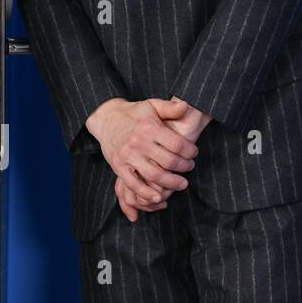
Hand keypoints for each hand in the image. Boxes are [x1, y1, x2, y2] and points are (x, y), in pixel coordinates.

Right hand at [115, 98, 212, 221]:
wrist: (107, 119)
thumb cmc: (135, 113)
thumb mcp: (153, 105)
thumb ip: (171, 107)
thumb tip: (186, 106)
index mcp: (149, 128)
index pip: (177, 144)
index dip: (190, 151)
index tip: (194, 153)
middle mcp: (139, 143)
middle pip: (168, 161)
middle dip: (184, 167)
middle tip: (190, 167)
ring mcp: (128, 156)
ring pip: (153, 175)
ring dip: (171, 183)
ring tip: (182, 184)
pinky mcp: (118, 166)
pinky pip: (133, 184)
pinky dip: (146, 193)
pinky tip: (158, 197)